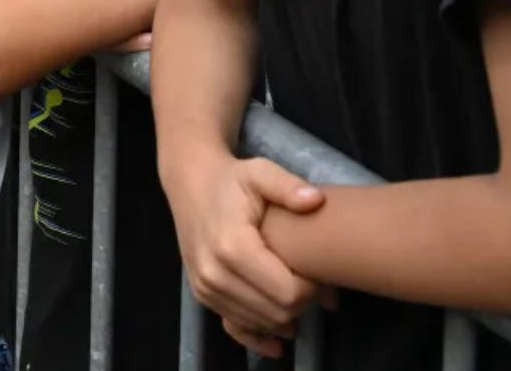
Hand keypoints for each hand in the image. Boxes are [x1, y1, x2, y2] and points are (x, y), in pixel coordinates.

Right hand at [163, 153, 325, 346]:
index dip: (312, 288)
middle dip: (303, 302)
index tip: (319, 270)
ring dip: (285, 315)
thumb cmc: (231, 179)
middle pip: (277, 312)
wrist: (190, 183)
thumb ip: (288, 187)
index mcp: (232, 247)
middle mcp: (214, 274)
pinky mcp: (202, 295)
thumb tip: (316, 201)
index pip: (288, 293)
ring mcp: (205, 288)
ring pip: (261, 322)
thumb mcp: (260, 172)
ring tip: (295, 289)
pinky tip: (279, 338)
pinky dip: (259, 334)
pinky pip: (236, 327)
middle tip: (312, 280)